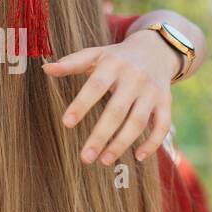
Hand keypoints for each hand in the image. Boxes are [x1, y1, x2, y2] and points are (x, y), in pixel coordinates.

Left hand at [42, 30, 179, 164]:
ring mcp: (152, 91)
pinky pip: (162, 125)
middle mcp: (134, 78)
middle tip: (85, 158)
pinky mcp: (165, 102)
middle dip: (101, 135)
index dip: (81, 104)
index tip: (66, 123)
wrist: (155, 50)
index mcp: (113, 65)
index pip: (95, 86)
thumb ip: (72, 63)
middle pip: (117, 110)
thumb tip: (46, 68)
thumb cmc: (117, 58)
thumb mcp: (96, 54)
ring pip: (138, 121)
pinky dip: (152, 142)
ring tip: (104, 161)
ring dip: (122, 143)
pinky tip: (138, 157)